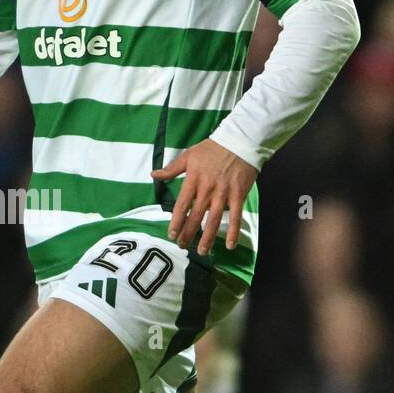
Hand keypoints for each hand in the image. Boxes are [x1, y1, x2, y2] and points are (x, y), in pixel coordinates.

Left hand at [151, 138, 256, 255]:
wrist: (240, 141)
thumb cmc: (212, 149)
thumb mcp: (189, 155)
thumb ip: (171, 169)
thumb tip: (153, 175)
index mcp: (193, 179)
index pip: (182, 205)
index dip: (176, 221)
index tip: (171, 234)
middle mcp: (207, 189)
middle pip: (195, 216)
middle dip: (188, 233)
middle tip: (182, 246)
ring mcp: (224, 193)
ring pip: (214, 219)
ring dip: (208, 237)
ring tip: (202, 251)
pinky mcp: (239, 195)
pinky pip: (236, 216)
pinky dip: (233, 231)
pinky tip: (230, 245)